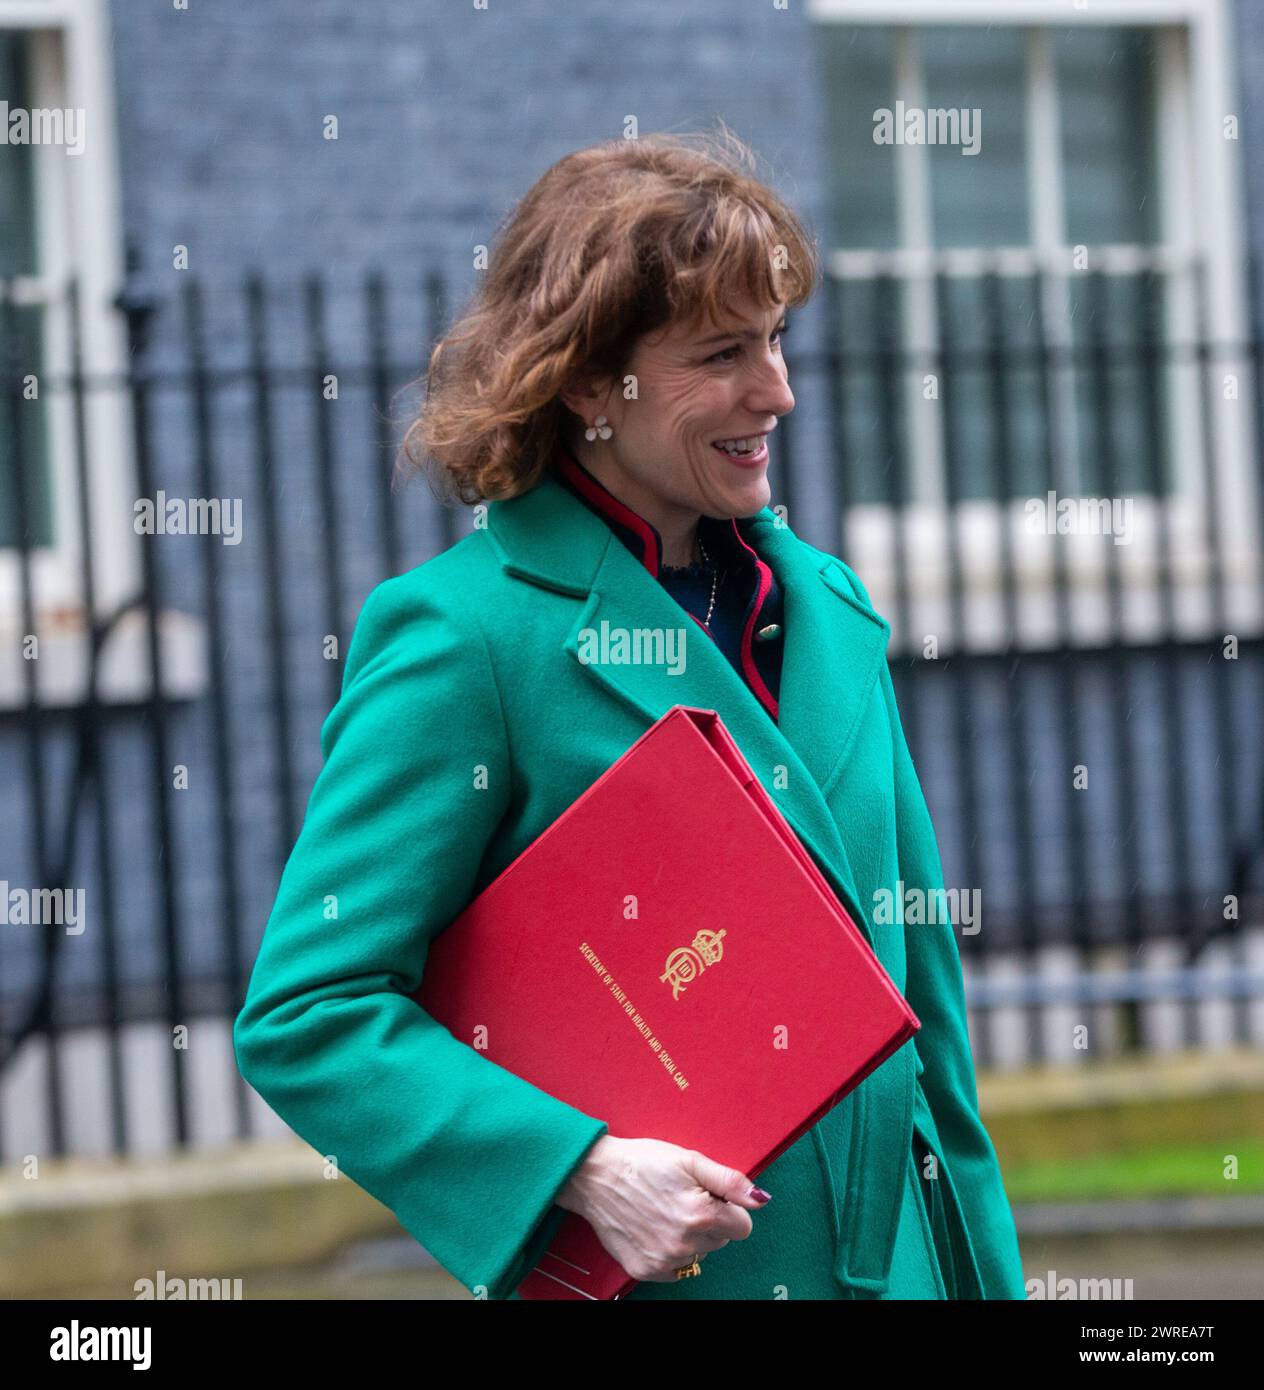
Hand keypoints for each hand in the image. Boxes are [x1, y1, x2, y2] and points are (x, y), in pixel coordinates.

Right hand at [556, 1135, 770, 1282]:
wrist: (595, 1176)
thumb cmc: (644, 1162)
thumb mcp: (689, 1159)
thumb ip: (730, 1181)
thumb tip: (762, 1199)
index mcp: (701, 1215)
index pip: (743, 1227)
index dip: (728, 1208)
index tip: (709, 1195)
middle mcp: (685, 1244)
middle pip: (721, 1241)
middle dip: (710, 1221)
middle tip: (683, 1198)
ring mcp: (665, 1261)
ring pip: (699, 1255)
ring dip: (691, 1237)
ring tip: (665, 1210)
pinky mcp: (646, 1271)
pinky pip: (676, 1269)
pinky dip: (671, 1252)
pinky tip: (655, 1229)